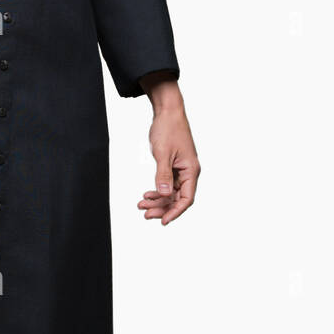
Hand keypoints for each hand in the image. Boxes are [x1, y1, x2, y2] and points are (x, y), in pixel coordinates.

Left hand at [138, 102, 198, 225]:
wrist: (167, 112)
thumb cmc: (169, 129)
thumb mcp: (163, 153)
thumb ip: (163, 175)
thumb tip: (164, 195)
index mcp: (191, 170)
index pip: (186, 198)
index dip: (175, 212)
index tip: (163, 221)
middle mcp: (188, 172)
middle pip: (178, 198)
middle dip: (162, 208)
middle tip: (146, 214)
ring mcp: (181, 169)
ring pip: (171, 192)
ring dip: (158, 200)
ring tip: (142, 205)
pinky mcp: (174, 166)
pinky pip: (167, 184)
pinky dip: (157, 190)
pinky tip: (147, 194)